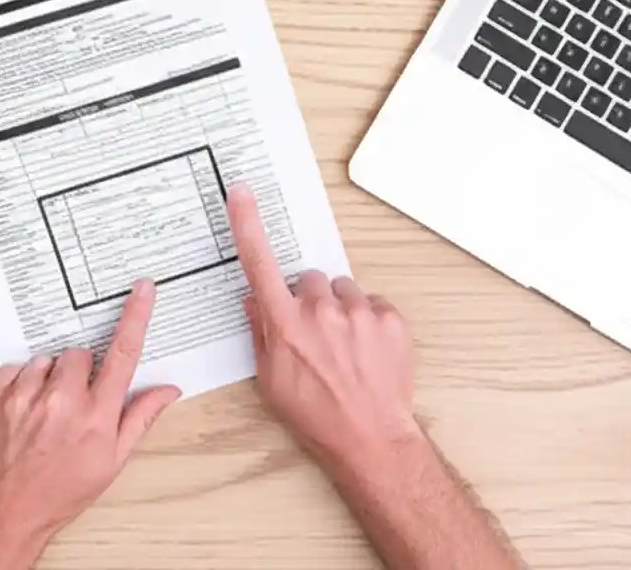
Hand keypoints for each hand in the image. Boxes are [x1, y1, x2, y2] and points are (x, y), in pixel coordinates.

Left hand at [0, 280, 180, 569]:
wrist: (1, 516)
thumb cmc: (58, 494)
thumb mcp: (111, 462)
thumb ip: (140, 418)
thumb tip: (167, 390)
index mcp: (96, 416)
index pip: (123, 353)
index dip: (136, 316)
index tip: (143, 290)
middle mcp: (59, 403)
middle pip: (78, 354)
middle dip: (80, 372)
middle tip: (73, 402)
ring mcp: (21, 399)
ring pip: (44, 360)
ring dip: (47, 379)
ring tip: (43, 412)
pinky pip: (12, 369)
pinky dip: (18, 385)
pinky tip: (21, 412)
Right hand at [226, 185, 419, 466]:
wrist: (369, 436)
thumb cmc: (316, 414)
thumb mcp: (270, 380)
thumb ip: (260, 332)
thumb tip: (254, 299)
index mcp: (285, 324)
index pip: (260, 264)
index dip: (247, 224)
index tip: (241, 193)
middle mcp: (320, 312)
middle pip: (310, 280)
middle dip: (310, 299)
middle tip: (315, 335)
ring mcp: (358, 313)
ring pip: (343, 290)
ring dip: (341, 309)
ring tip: (345, 348)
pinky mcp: (389, 319)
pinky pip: (373, 304)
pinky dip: (369, 322)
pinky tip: (366, 351)